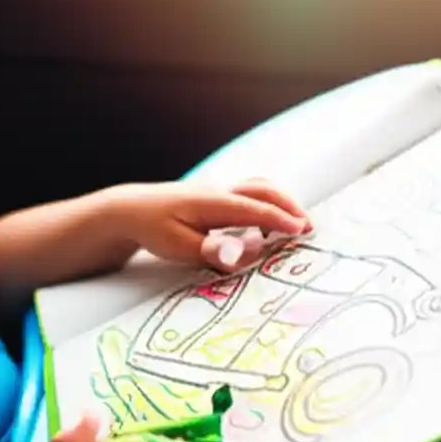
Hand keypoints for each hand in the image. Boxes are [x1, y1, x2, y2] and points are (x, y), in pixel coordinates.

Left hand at [105, 178, 312, 271]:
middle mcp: (219, 192)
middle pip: (263, 190)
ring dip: (281, 203)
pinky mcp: (217, 197)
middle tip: (308, 228)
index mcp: (211, 202)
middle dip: (289, 206)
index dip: (280, 220)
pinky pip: (250, 195)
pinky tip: (267, 228)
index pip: (253, 209)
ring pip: (258, 189)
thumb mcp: (176, 246)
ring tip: (296, 226)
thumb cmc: (153, 227)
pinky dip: (268, 205)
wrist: (132, 209)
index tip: (301, 231)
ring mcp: (219, 191)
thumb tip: (239, 252)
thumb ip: (209, 249)